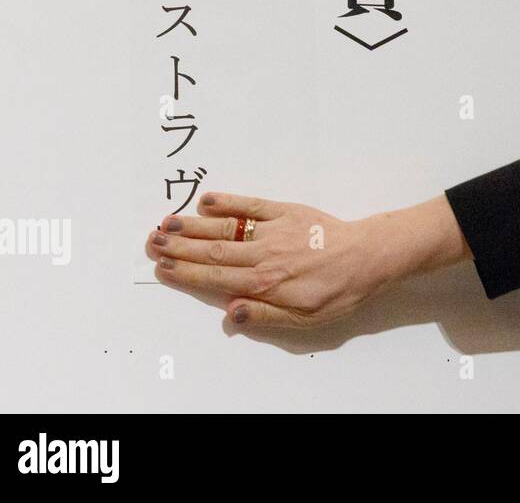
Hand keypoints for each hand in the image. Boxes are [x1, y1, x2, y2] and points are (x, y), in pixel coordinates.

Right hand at [144, 192, 399, 328]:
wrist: (368, 258)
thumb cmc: (338, 292)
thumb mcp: (305, 318)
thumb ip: (265, 315)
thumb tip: (230, 314)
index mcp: (265, 283)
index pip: (214, 277)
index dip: (185, 273)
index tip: (161, 267)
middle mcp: (263, 255)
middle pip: (212, 251)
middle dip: (179, 247)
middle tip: (151, 242)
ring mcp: (274, 230)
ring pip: (226, 228)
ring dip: (194, 226)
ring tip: (167, 222)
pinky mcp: (287, 212)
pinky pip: (252, 205)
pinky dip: (229, 202)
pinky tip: (207, 201)